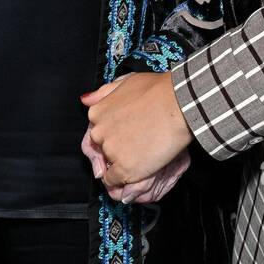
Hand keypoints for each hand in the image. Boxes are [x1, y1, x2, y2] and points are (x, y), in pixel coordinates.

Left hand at [81, 71, 191, 187]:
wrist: (178, 105)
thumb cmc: (158, 90)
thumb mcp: (126, 82)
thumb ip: (104, 92)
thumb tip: (86, 100)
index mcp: (97, 112)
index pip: (97, 131)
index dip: (113, 135)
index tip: (126, 134)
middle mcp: (99, 132)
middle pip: (102, 148)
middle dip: (116, 149)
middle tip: (137, 144)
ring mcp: (111, 151)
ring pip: (108, 165)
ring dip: (121, 163)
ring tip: (142, 155)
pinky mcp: (124, 168)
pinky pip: (115, 180)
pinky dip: (124, 179)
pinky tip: (137, 170)